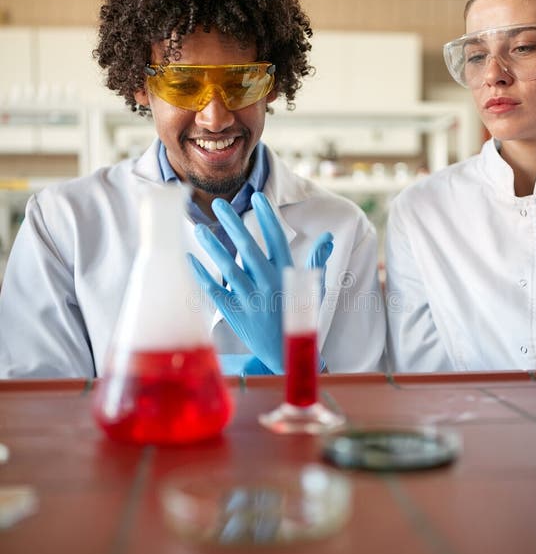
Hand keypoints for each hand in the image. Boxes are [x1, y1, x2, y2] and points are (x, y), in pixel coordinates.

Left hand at [188, 192, 332, 373]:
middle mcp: (269, 285)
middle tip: (219, 204)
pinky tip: (190, 259)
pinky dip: (201, 275)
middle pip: (248, 248)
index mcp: (288, 275)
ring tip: (200, 229)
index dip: (267, 217)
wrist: (286, 355)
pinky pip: (214, 291)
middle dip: (233, 224)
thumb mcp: (314, 291)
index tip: (256, 197)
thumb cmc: (301, 319)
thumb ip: (317, 262)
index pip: (277, 240)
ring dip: (214, 247)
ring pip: (228, 268)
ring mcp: (251, 300)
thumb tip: (327, 238)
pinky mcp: (235, 314)